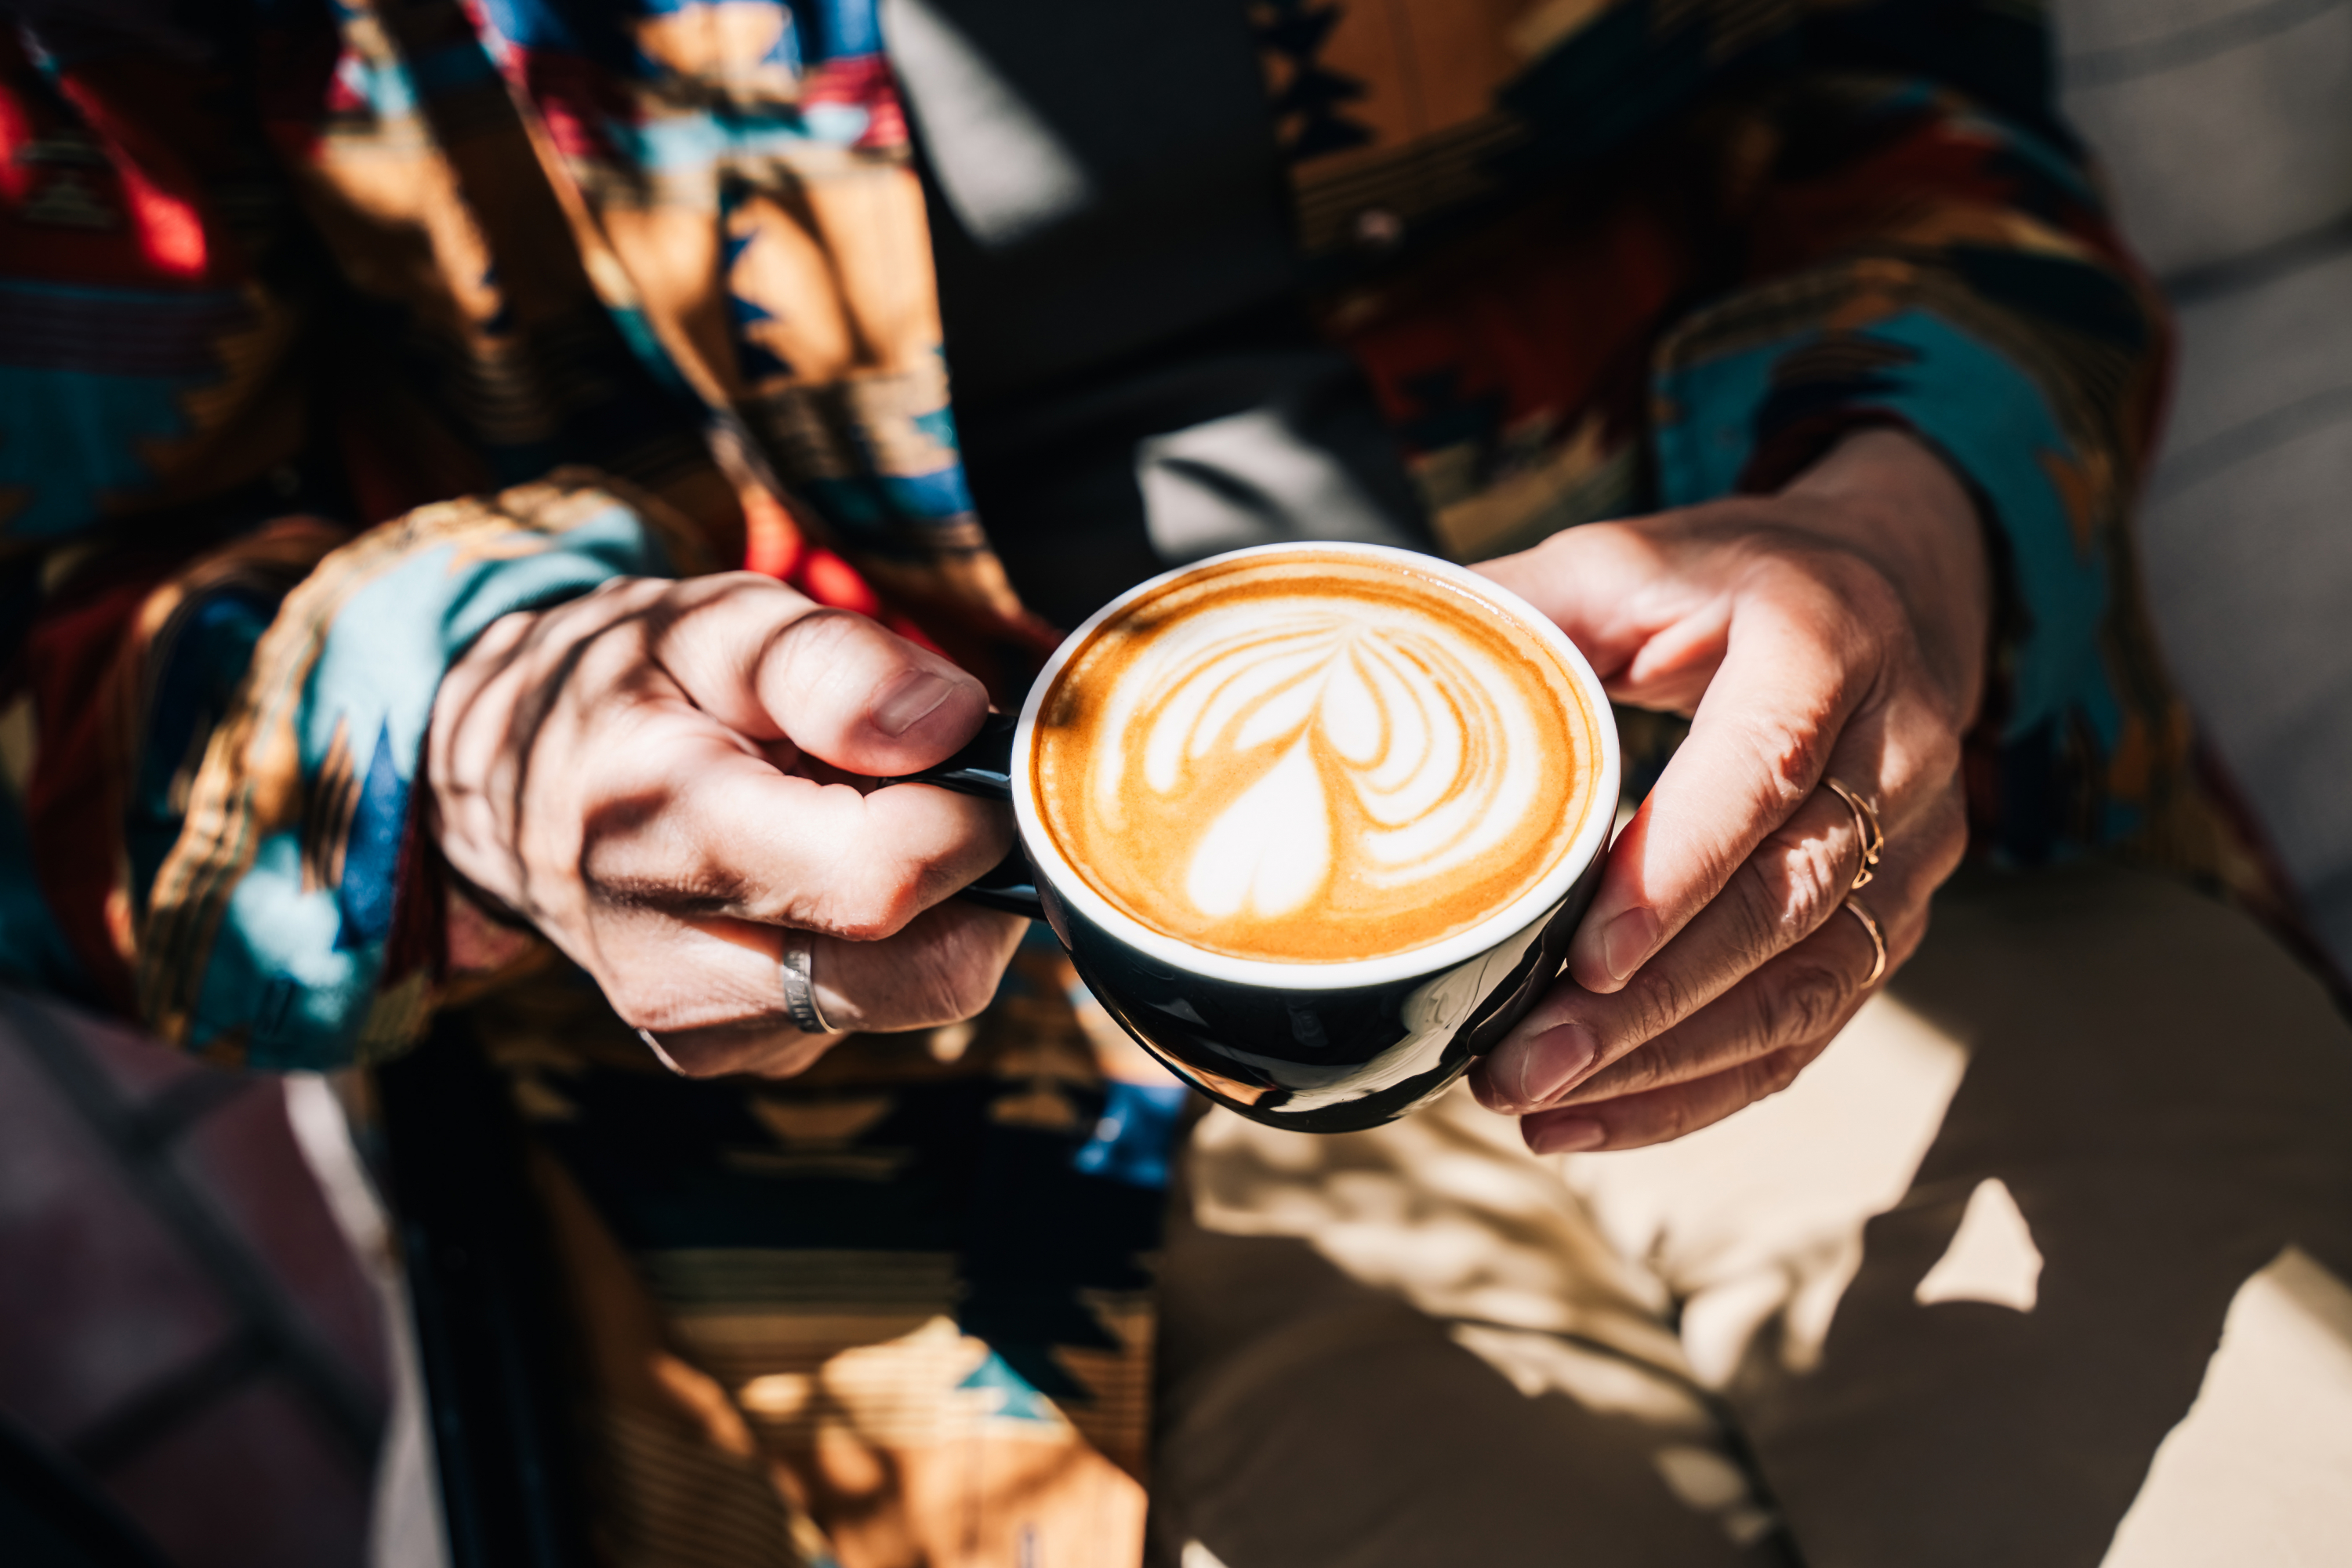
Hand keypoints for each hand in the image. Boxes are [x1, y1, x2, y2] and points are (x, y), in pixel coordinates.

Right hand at [427, 572, 1027, 1077]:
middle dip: (970, 873)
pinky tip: (814, 872)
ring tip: (845, 819)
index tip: (963, 748)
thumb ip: (832, 663)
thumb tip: (952, 722)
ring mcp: (704, 1034)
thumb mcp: (712, 623)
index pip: (885, 879)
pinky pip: (874, 1008)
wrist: (498, 786)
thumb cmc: (617, 687)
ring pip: (916, 996)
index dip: (968, 811)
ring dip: (929, 907)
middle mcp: (677, 969)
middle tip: (922, 784)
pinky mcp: (733, 1057)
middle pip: (927, 973)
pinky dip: (883, 941)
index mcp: (662, 837)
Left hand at [1469, 430, 1989, 1149]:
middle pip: (1784, 905)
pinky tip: (1596, 1120)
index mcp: (1823, 645)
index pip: (1760, 775)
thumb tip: (1377, 665)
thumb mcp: (1624, 561)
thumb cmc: (1727, 578)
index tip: (1584, 958)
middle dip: (1648, 1006)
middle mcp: (1894, 754)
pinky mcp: (1897, 919)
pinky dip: (1703, 1088)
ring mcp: (1912, 851)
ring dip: (1667, 1067)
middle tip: (1521, 1066)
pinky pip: (1811, 1028)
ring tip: (1536, 1105)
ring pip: (1805, 988)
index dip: (1676, 875)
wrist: (1893, 587)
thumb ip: (1521, 613)